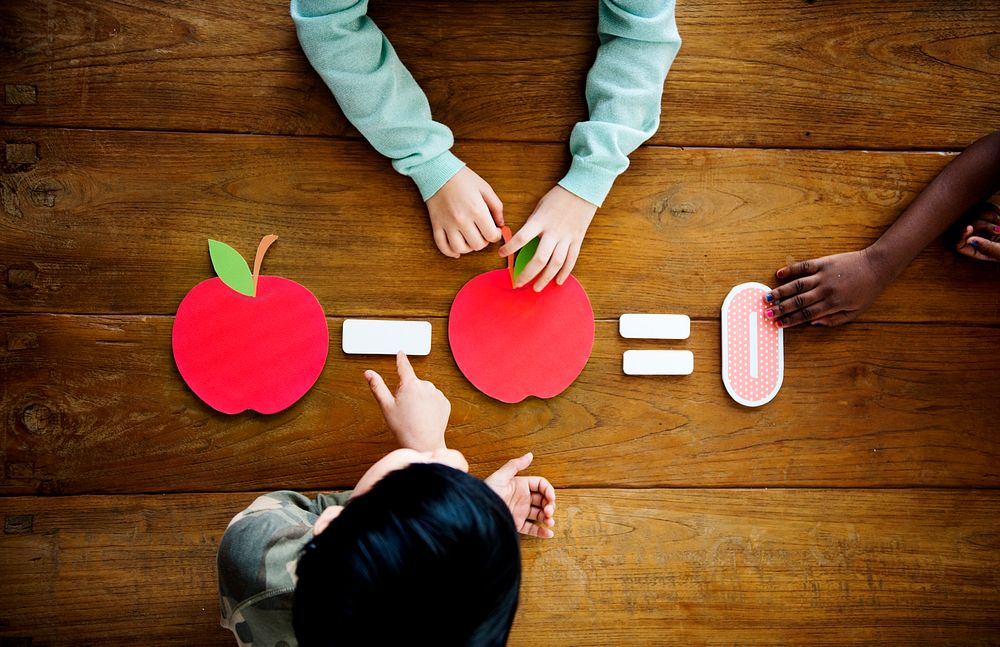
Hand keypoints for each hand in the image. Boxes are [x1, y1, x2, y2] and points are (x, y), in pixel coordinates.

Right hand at [364, 352, 449, 451]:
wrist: (424, 443)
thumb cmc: (404, 427)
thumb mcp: (386, 406)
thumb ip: (377, 387)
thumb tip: (368, 373)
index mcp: (410, 384)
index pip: (404, 366)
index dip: (401, 359)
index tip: (401, 353)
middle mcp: (426, 385)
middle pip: (414, 383)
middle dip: (408, 391)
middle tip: (404, 409)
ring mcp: (437, 394)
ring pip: (425, 391)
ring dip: (420, 398)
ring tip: (415, 415)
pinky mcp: (445, 402)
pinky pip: (435, 399)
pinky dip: (430, 405)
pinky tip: (425, 417)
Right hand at [426, 166, 503, 257]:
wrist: (437, 170)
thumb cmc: (462, 178)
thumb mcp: (485, 188)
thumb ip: (496, 207)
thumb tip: (501, 223)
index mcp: (477, 210)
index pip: (491, 236)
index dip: (496, 235)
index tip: (494, 230)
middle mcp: (462, 220)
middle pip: (477, 245)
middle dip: (484, 241)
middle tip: (483, 233)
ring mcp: (447, 224)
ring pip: (460, 248)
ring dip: (468, 248)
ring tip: (471, 240)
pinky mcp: (436, 225)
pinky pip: (442, 246)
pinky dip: (450, 252)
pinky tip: (457, 251)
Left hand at [484, 453, 555, 538]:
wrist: (477, 511)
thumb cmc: (487, 492)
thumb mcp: (500, 476)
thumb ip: (515, 465)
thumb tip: (529, 455)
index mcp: (520, 485)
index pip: (540, 485)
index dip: (548, 490)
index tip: (551, 497)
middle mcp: (522, 498)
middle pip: (543, 500)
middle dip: (549, 504)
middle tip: (549, 511)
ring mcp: (520, 512)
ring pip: (539, 514)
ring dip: (548, 517)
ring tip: (549, 521)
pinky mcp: (517, 524)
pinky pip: (532, 529)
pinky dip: (541, 532)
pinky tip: (549, 533)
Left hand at [499, 185, 595, 290]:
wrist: (583, 190)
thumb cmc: (558, 196)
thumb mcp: (540, 206)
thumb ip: (532, 224)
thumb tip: (522, 240)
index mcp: (540, 221)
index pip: (522, 238)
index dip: (510, 248)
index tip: (501, 254)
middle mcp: (553, 232)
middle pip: (539, 259)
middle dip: (527, 274)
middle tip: (518, 284)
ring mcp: (567, 238)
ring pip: (555, 264)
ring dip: (545, 278)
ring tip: (536, 288)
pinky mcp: (577, 240)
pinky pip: (571, 260)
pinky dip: (564, 273)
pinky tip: (557, 281)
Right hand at [766, 248, 891, 327]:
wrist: (876, 267)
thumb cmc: (866, 291)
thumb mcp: (855, 312)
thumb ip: (834, 320)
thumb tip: (813, 323)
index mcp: (833, 304)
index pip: (807, 314)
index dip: (791, 320)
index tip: (779, 324)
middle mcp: (825, 290)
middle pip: (798, 301)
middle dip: (780, 308)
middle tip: (766, 313)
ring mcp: (823, 275)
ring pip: (797, 285)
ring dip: (780, 291)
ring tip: (767, 297)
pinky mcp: (823, 263)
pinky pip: (803, 266)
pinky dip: (790, 269)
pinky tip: (778, 274)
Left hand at [956, 203, 999, 260]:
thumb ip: (988, 248)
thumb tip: (970, 241)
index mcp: (977, 251)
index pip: (958, 244)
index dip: (960, 235)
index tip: (969, 228)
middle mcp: (978, 238)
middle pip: (965, 225)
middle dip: (980, 224)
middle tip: (997, 229)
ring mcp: (984, 227)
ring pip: (974, 214)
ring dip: (989, 216)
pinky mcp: (992, 217)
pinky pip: (986, 208)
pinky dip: (993, 210)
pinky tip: (999, 215)